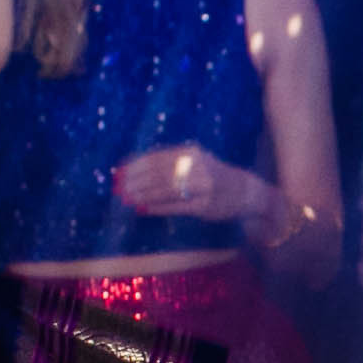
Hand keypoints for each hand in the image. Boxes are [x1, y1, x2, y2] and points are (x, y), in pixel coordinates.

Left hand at [110, 145, 270, 223]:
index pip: (156, 158)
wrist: (243, 191)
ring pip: (165, 191)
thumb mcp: (192, 162)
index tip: (118, 173)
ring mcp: (201, 186)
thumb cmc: (211, 175)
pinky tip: (144, 210)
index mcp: (189, 152)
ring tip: (128, 200)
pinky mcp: (204, 205)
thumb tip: (132, 169)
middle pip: (158, 174)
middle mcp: (195, 166)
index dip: (135, 166)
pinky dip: (157, 208)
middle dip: (135, 183)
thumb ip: (166, 164)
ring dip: (143, 196)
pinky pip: (176, 206)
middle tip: (119, 190)